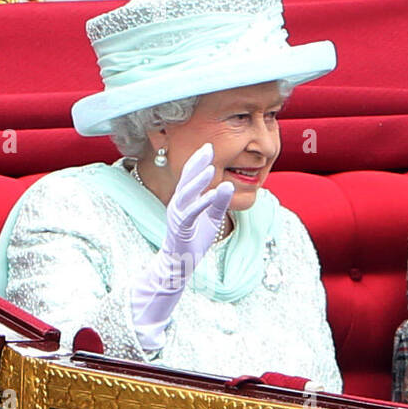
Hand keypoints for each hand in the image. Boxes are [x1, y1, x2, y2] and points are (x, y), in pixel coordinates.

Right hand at [157, 144, 235, 278]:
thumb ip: (220, 202)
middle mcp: (178, 204)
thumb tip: (230, 184)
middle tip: (208, 148)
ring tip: (210, 168)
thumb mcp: (213, 218)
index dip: (199, 161)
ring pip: (186, 194)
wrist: (181, 262)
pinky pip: (191, 213)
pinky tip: (212, 194)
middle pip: (187, 180)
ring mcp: (178, 215)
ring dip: (198, 181)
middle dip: (197, 164)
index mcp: (185, 199)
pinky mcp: (181, 228)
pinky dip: (201, 203)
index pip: (191, 176)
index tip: (209, 146)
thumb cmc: (195, 239)